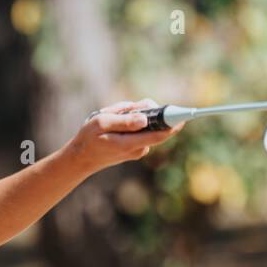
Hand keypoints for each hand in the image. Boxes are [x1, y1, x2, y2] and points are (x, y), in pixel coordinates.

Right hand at [64, 98, 182, 174]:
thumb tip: (145, 119)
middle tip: (128, 108)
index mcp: (130, 143)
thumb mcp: (102, 122)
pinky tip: (116, 124)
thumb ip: (124, 120)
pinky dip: (133, 122)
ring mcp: (139, 149)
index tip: (185, 114)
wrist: (82, 158)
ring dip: (137, 115)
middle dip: (148, 111)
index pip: (160, 134)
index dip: (174, 122)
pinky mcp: (136, 148)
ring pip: (148, 125)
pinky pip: (142, 129)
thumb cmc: (89, 138)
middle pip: (156, 126)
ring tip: (114, 117)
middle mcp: (139, 148)